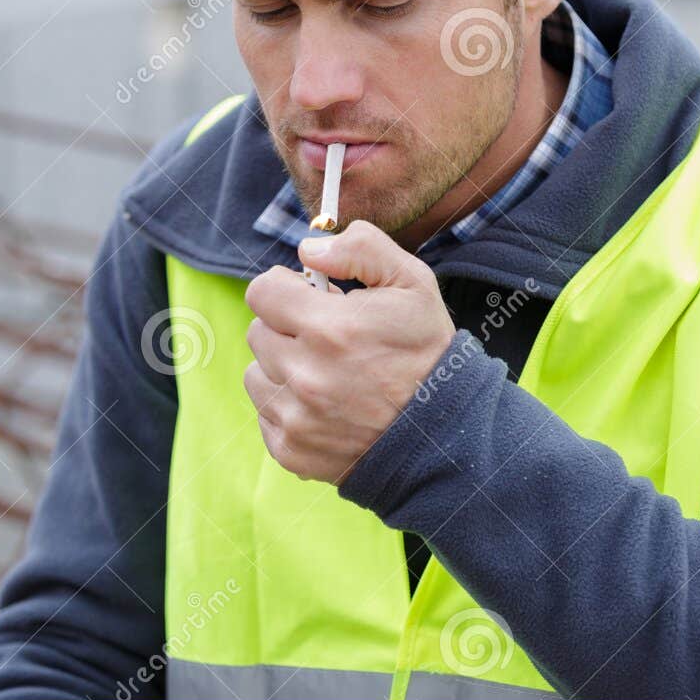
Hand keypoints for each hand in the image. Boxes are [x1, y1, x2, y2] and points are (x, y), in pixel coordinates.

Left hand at [243, 220, 456, 483]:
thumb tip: (308, 249)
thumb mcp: (412, 284)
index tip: (310, 298)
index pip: (262, 292)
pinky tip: (324, 404)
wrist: (443, 431)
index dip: (287, 288)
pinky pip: (265, 415)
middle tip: (328, 338)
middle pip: (258, 332)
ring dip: (282, 368)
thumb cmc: (426, 353)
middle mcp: (304, 375)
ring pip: (256, 374)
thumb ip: (361, 249)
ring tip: (325, 372)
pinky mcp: (291, 450)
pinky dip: (287, 406)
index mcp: (329, 329)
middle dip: (287, 328)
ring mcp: (295, 418)